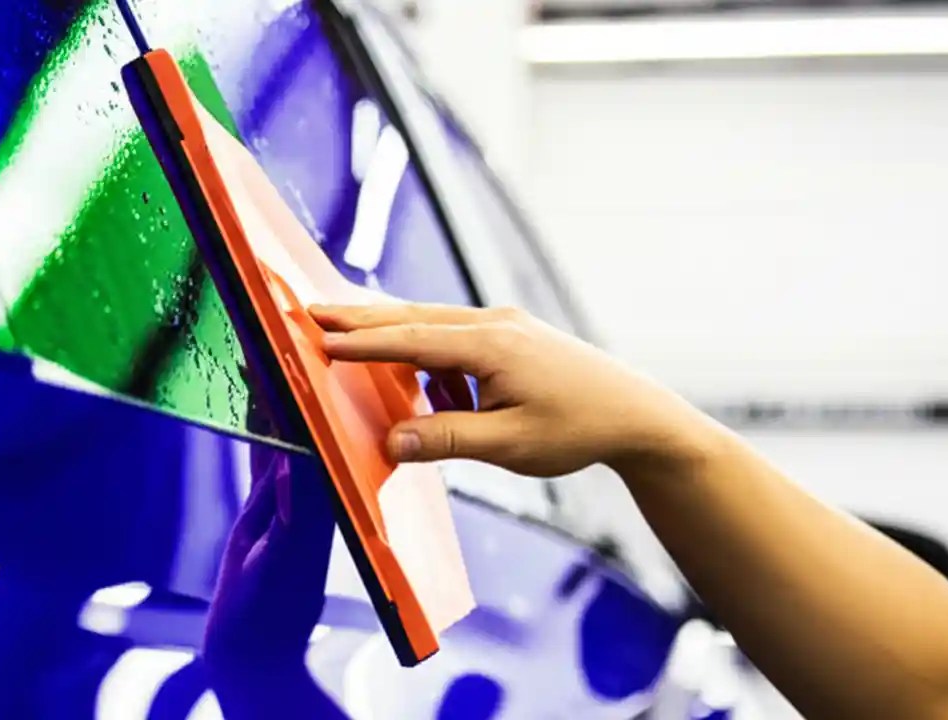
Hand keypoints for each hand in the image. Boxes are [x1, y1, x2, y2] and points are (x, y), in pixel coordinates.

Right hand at [311, 303, 727, 477]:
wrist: (636, 414)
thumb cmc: (578, 429)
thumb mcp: (511, 446)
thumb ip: (449, 440)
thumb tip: (391, 441)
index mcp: (492, 346)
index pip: (412, 339)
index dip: (363, 342)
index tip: (319, 337)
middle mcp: (495, 323)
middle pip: (414, 316)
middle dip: (361, 318)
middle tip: (311, 311)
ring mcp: (505, 324)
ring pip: (433, 322)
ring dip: (391, 331)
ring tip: (347, 335)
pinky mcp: (512, 335)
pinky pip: (455, 335)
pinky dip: (426, 351)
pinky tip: (426, 386)